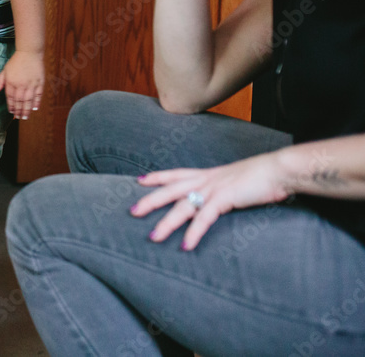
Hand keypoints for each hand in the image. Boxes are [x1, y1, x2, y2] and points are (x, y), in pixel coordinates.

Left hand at [0, 50, 44, 119]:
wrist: (29, 53)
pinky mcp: (39, 83)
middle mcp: (21, 85)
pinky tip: (34, 108)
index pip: (10, 98)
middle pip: (20, 101)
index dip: (11, 106)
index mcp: (11, 82)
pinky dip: (36, 103)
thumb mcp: (4, 71)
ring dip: (27, 110)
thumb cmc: (15, 62)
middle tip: (19, 118)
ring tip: (25, 117)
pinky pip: (38, 95)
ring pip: (28, 101)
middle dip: (19, 111)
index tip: (12, 112)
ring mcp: (31, 84)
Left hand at [131, 151, 290, 249]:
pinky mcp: (225, 198)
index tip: (140, 180)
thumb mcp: (239, 180)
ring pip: (183, 206)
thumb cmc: (265, 176)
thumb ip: (226, 188)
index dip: (158, 177)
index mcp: (209, 174)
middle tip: (132, 211)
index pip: (176, 174)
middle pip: (171, 190)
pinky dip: (194, 233)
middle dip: (150, 201)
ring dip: (166, 223)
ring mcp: (215, 188)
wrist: (282, 169)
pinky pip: (204, 218)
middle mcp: (207, 180)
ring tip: (153, 237)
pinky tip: (185, 245)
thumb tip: (222, 197)